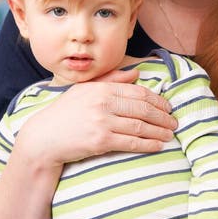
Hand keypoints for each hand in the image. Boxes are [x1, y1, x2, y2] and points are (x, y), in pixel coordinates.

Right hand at [17, 67, 177, 167]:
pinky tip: (158, 145)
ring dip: (159, 131)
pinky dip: (148, 144)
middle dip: (162, 116)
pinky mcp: (101, 141)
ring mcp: (102, 122)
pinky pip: (131, 142)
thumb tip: (136, 73)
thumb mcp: (85, 89)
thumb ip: (111, 80)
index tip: (167, 107)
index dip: (157, 100)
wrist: (44, 138)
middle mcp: (103, 103)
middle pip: (143, 108)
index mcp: (102, 89)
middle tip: (174, 122)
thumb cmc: (65, 113)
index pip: (138, 92)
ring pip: (140, 126)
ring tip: (170, 134)